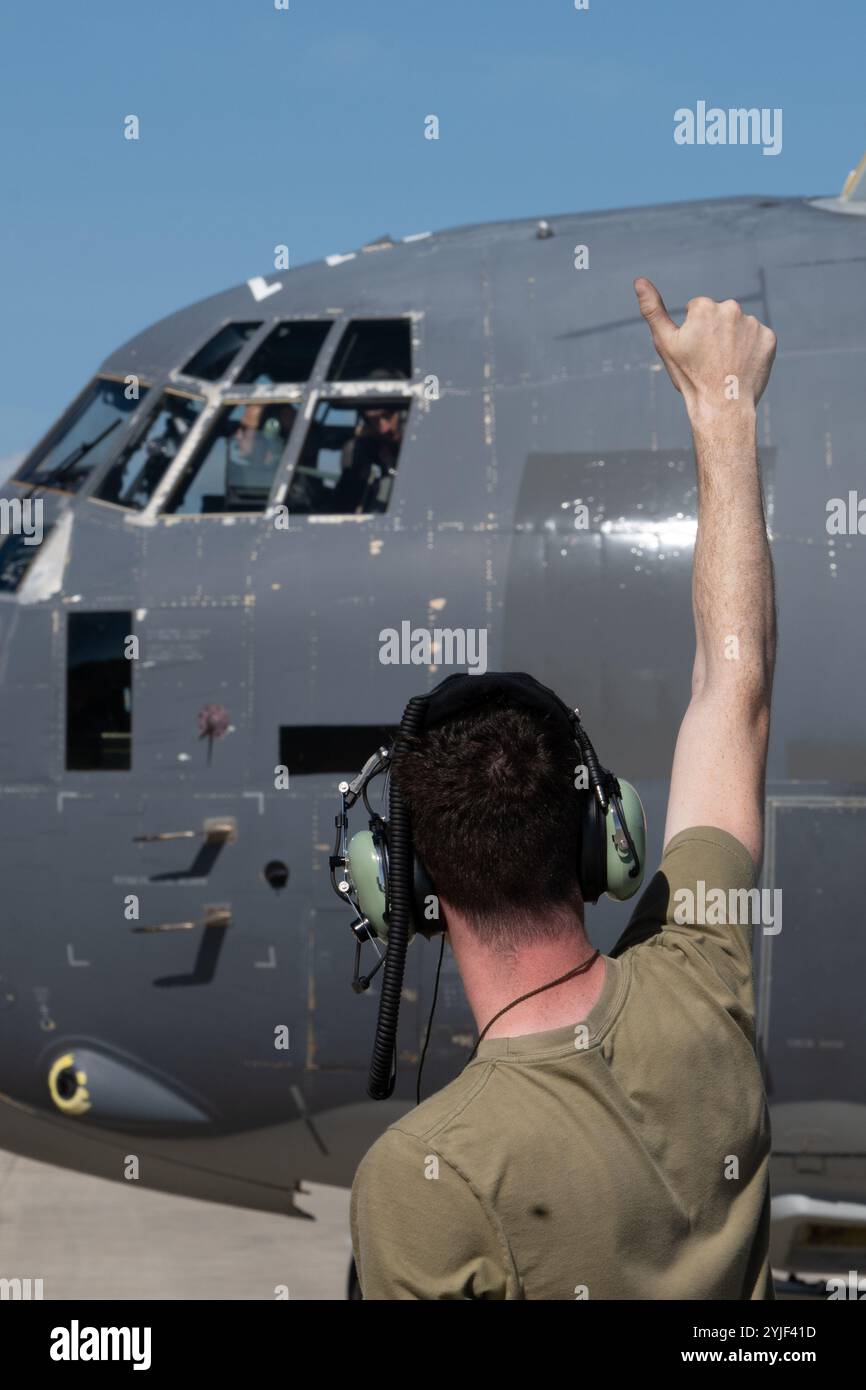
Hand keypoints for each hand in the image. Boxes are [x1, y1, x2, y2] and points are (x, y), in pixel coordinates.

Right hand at [634, 278, 776, 417]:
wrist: (722, 406)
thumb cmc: (690, 376)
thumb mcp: (665, 343)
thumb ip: (652, 309)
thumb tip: (639, 280)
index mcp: (704, 306)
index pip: (697, 311)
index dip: (693, 333)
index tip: (695, 352)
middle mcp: (731, 308)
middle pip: (719, 316)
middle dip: (715, 333)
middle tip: (710, 360)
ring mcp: (753, 324)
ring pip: (739, 327)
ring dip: (733, 341)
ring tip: (726, 365)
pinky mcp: (769, 338)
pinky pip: (757, 339)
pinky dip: (751, 350)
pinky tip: (742, 366)